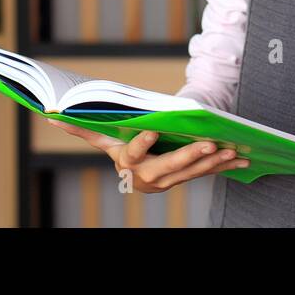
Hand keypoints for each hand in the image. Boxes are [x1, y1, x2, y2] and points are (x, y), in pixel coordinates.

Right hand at [48, 119, 249, 192]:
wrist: (140, 175)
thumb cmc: (121, 147)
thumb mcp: (104, 139)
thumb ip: (83, 129)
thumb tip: (52, 115)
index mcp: (128, 164)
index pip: (133, 154)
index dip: (142, 143)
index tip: (152, 130)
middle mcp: (149, 177)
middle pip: (170, 167)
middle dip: (191, 157)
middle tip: (209, 144)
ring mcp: (171, 180)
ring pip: (193, 172)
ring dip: (214, 163)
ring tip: (230, 149)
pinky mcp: (188, 178)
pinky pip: (207, 174)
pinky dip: (225, 167)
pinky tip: (243, 159)